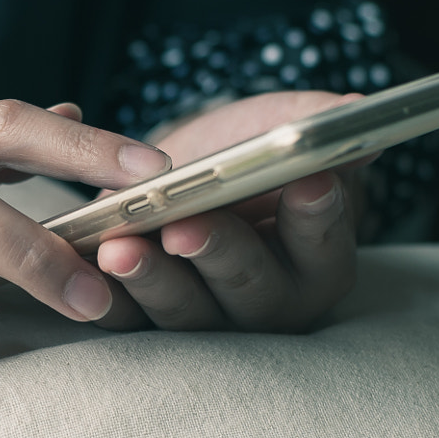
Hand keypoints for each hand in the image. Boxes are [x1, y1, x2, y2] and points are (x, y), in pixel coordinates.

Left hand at [93, 90, 363, 332]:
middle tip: (185, 226)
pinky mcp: (151, 324)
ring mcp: (210, 321)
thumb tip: (356, 113)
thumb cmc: (245, 155)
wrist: (184, 178)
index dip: (317, 215)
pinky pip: (128, 321)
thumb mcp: (279, 128)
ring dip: (151, 279)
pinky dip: (104, 299)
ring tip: (119, 248)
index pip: (324, 241)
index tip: (308, 182)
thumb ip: (315, 124)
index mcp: (321, 261)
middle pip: (250, 286)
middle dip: (218, 253)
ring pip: (185, 311)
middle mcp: (271, 303)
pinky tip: (82, 272)